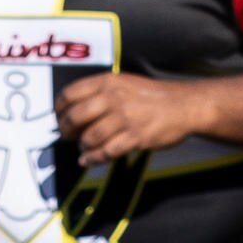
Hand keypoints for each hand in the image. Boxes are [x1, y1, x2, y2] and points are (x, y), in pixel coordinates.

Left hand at [52, 70, 203, 167]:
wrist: (183, 105)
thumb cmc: (150, 96)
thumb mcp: (123, 82)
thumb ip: (99, 92)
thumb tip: (72, 109)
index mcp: (108, 82)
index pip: (70, 94)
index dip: (59, 108)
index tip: (59, 117)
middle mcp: (113, 98)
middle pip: (75, 117)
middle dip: (66, 130)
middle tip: (67, 136)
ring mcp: (124, 118)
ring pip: (89, 137)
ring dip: (82, 146)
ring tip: (84, 147)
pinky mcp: (135, 137)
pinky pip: (106, 152)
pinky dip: (93, 159)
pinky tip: (88, 161)